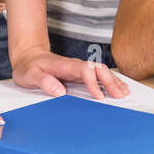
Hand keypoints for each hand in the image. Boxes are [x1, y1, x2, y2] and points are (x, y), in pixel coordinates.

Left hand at [11, 47, 129, 100]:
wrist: (29, 57)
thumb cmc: (29, 67)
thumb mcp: (30, 75)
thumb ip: (44, 81)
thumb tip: (60, 91)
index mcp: (65, 65)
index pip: (85, 71)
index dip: (93, 83)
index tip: (99, 97)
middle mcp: (75, 65)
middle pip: (98, 69)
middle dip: (111, 82)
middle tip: (120, 95)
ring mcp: (79, 69)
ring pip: (102, 71)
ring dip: (114, 81)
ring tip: (124, 92)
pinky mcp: (81, 73)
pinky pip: (99, 75)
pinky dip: (110, 80)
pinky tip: (118, 87)